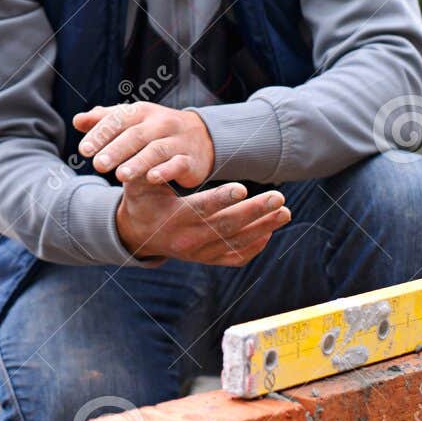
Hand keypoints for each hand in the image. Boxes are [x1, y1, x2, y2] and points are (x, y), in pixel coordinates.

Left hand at [74, 102, 215, 188]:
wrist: (201, 137)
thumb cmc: (155, 129)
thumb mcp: (131, 121)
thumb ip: (104, 121)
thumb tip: (77, 121)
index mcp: (141, 112)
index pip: (118, 120)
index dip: (100, 135)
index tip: (83, 150)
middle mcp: (160, 123)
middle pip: (136, 135)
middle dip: (116, 150)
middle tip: (98, 165)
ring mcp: (177, 141)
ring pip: (156, 150)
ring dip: (138, 162)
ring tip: (120, 176)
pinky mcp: (190, 159)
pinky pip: (178, 163)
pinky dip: (165, 170)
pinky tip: (152, 179)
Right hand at [115, 173, 290, 266]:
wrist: (138, 233)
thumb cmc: (142, 200)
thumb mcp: (137, 185)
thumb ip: (146, 172)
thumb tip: (152, 161)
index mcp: (174, 218)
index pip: (201, 209)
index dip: (222, 199)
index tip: (243, 188)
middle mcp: (188, 239)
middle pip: (227, 226)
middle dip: (255, 211)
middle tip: (279, 197)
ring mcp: (199, 253)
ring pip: (236, 242)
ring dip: (263, 228)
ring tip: (285, 212)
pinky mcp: (207, 259)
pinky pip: (235, 257)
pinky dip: (254, 247)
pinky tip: (269, 231)